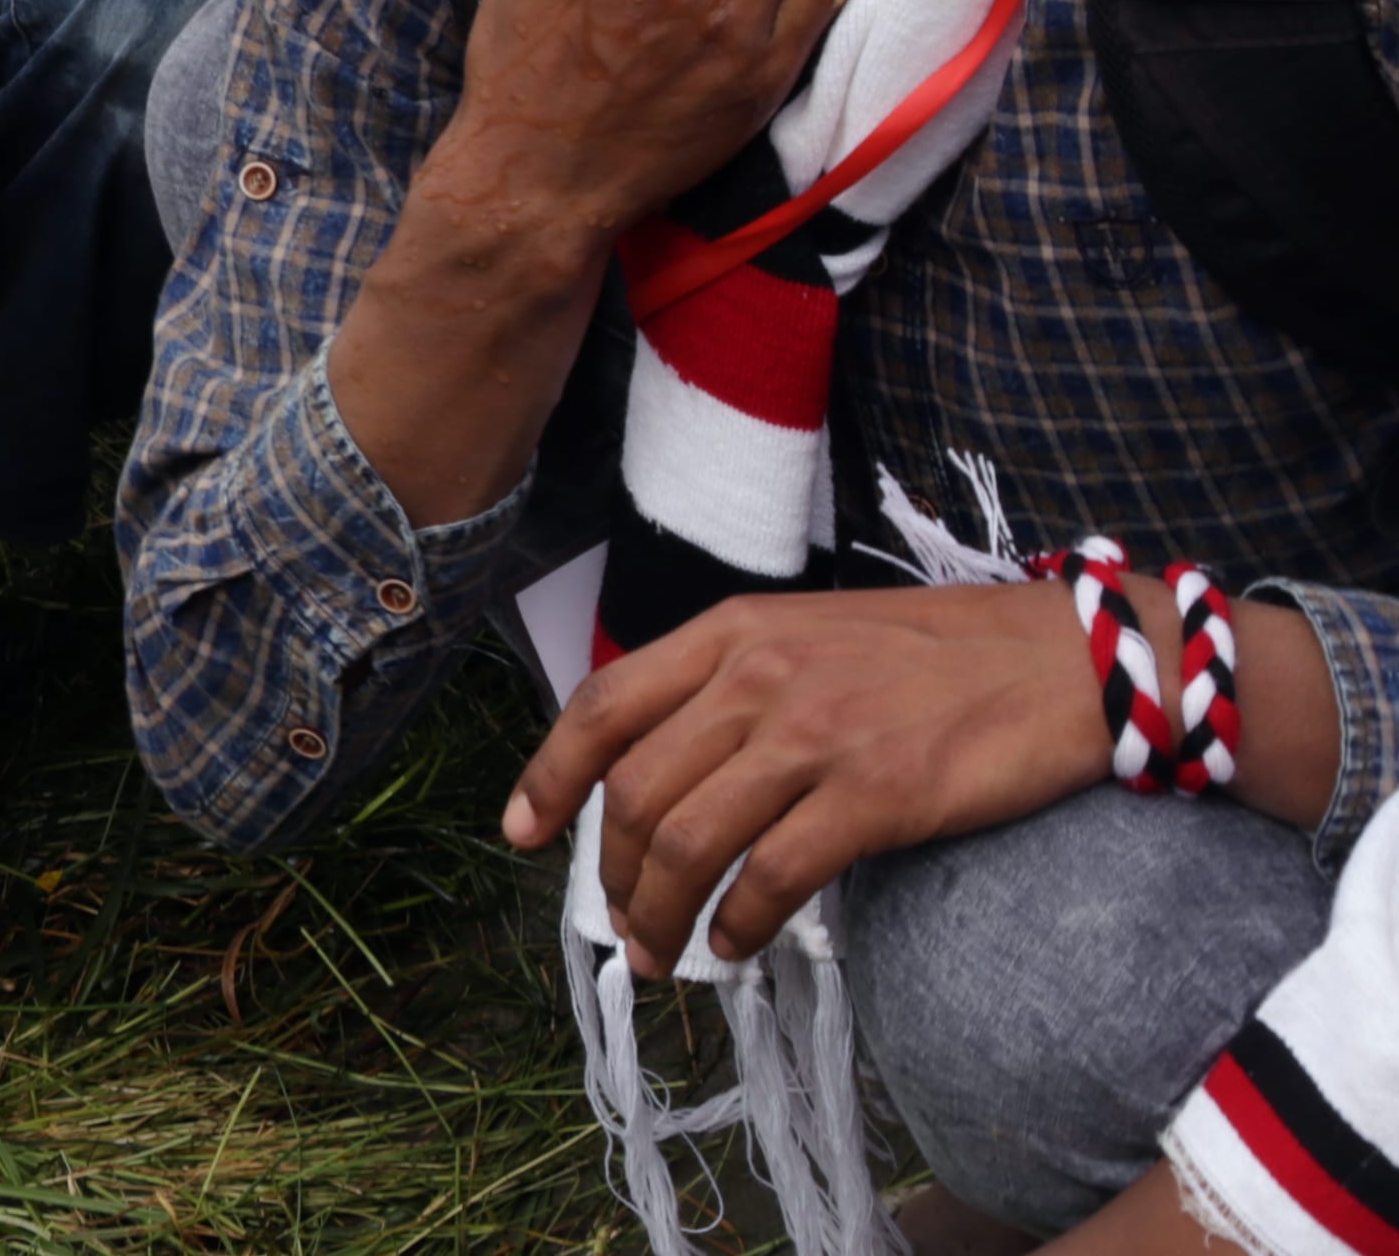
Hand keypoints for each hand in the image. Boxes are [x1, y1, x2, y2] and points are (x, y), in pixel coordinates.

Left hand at [502, 583, 1114, 974]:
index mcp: (731, 633)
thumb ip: (735, 685)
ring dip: (661, 913)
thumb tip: (670, 766)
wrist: (1068, 660)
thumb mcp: (810, 636)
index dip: (549, 775)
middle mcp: (757, 678)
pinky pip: (774, 877)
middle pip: (637, 791)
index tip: (519, 832)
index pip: (603, 706)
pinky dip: (741, 924)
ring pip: (689, 840)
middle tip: (621, 927)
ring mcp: (814, 735)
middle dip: (611, 873)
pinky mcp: (875, 794)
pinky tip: (739, 946)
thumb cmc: (940, 655)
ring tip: (663, 954)